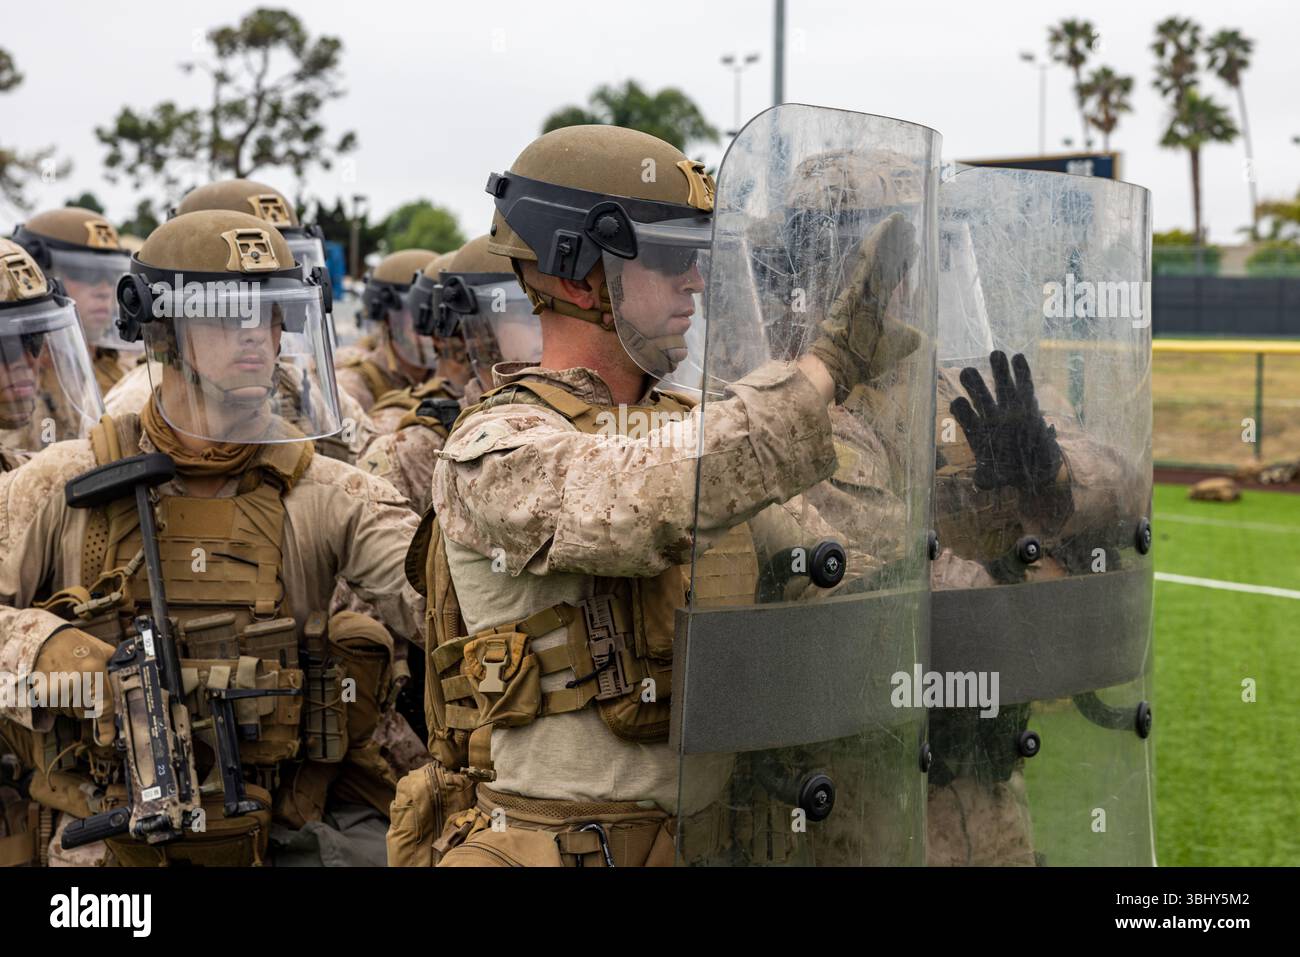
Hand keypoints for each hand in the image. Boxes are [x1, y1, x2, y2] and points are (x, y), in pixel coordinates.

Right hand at [34, 628, 116, 744]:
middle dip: (90, 706)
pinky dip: (61, 704)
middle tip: (87, 690)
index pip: (104, 705)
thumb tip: (127, 691)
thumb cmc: (78, 645)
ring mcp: (57, 689)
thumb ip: (116, 670)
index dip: (106, 724)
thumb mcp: (104, 652)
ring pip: (71, 713)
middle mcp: (75, 681)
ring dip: (75, 706)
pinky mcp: (42, 694)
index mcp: (93, 670)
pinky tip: (62, 687)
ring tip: (73, 685)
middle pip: (87, 712)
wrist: (46, 639)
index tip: (107, 738)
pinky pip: (57, 710)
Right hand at [808, 212, 917, 393]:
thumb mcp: (900, 345)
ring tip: (900, 219)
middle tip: (907, 224)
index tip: (915, 246)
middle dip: (897, 243)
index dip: (905, 261)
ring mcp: (860, 285)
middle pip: (886, 260)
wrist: (843, 363)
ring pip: (878, 255)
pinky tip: (886, 226)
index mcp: (878, 303)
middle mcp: (869, 290)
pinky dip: (877, 242)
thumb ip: (911, 336)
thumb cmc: (869, 357)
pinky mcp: (854, 283)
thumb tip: (926, 335)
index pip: (894, 276)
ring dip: (889, 236)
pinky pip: (868, 259)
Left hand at [950, 351, 1062, 491]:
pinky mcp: (1027, 404)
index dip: (961, 409)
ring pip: (1001, 385)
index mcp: (978, 430)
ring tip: (995, 353)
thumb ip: (987, 479)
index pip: (965, 416)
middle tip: (966, 371)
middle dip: (972, 383)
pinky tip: (1019, 357)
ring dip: (997, 370)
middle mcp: (990, 415)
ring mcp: (1008, 407)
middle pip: (979, 395)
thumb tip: (981, 484)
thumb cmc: (1009, 471)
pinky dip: (1021, 373)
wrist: (1032, 466)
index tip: (958, 402)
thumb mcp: (996, 478)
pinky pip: (1024, 386)